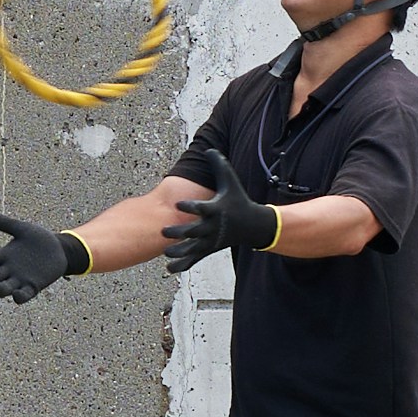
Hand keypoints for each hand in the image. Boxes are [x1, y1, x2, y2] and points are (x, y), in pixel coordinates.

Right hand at [0, 215, 85, 303]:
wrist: (59, 249)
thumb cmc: (38, 238)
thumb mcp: (22, 229)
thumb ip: (5, 223)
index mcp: (3, 255)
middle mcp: (9, 270)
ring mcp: (20, 280)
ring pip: (5, 289)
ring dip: (1, 290)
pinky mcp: (33, 287)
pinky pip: (22, 296)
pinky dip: (18, 297)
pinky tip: (17, 293)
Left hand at [159, 145, 276, 274]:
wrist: (253, 225)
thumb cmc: (238, 200)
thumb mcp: (231, 181)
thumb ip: (218, 165)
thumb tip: (208, 147)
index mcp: (216, 209)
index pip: (202, 208)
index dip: (190, 206)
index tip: (177, 204)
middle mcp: (213, 227)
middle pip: (194, 231)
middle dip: (180, 232)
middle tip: (164, 231)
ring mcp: (211, 240)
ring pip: (193, 248)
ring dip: (179, 251)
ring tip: (165, 252)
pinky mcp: (210, 249)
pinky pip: (195, 259)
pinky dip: (183, 265)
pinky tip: (168, 269)